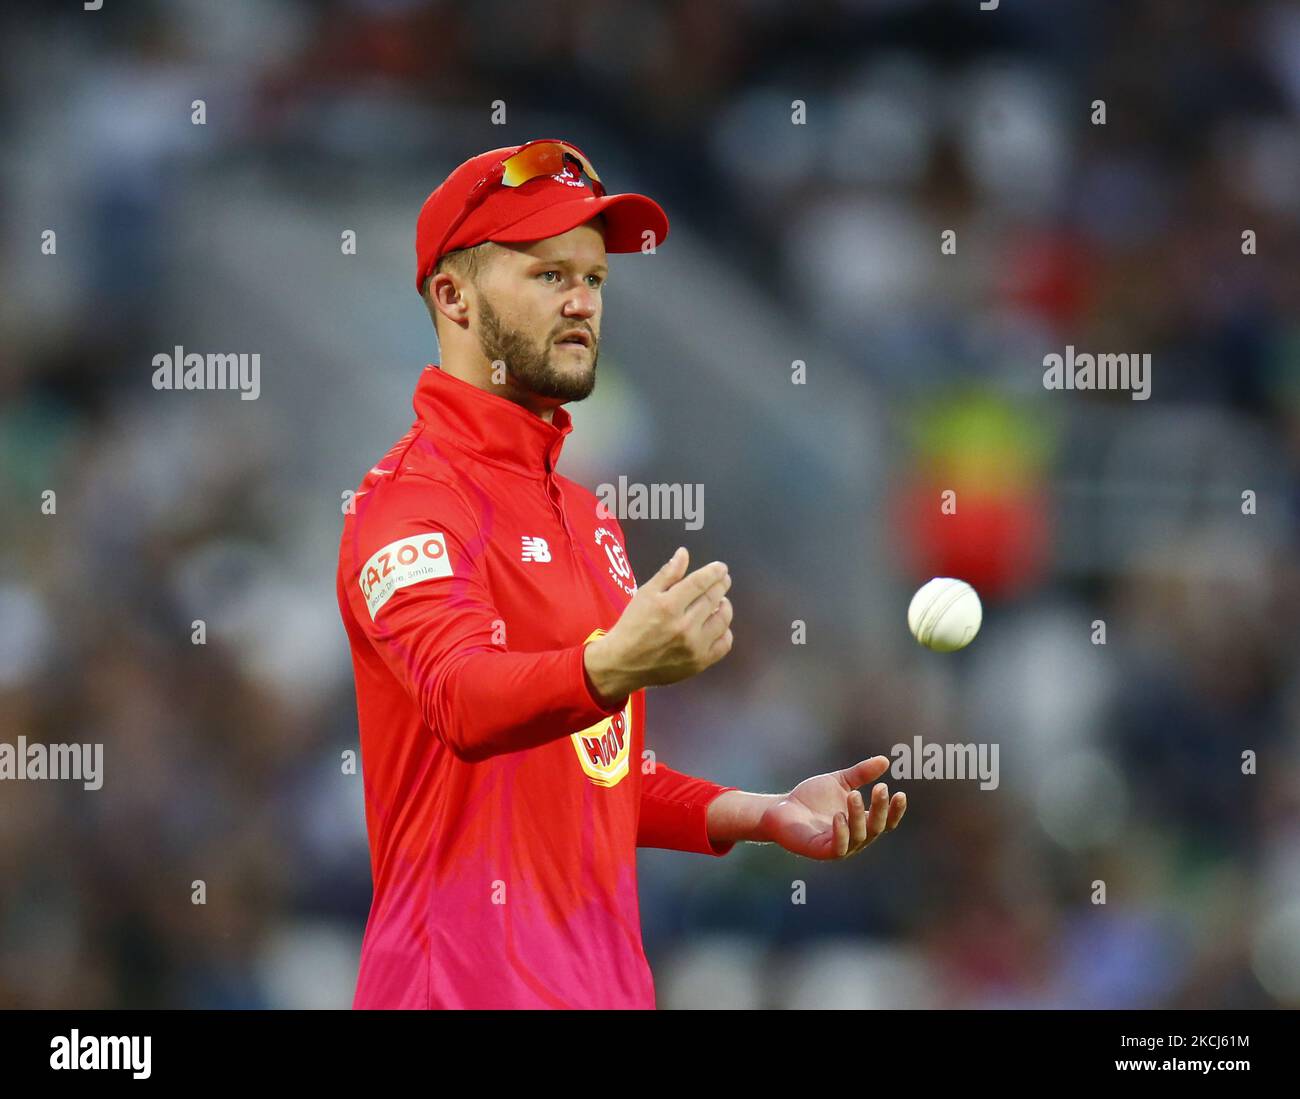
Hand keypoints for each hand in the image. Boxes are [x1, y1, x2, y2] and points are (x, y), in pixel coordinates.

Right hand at [584, 546, 732, 703]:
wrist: (623, 663)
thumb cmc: (633, 625)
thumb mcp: (644, 594)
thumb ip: (667, 574)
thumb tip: (684, 553)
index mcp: (668, 606)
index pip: (700, 583)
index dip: (714, 572)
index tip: (721, 568)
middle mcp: (684, 626)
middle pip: (712, 599)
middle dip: (721, 585)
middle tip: (723, 580)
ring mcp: (694, 646)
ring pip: (722, 621)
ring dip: (725, 606)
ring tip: (721, 601)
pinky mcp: (699, 662)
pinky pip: (723, 645)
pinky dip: (725, 632)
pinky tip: (719, 625)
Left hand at [758, 757, 906, 859]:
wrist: (782, 808)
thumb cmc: (812, 797)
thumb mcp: (839, 781)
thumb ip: (861, 773)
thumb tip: (885, 760)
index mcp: (862, 822)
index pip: (886, 821)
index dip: (895, 810)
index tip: (899, 793)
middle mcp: (855, 837)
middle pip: (876, 828)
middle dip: (880, 808)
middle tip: (881, 788)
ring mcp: (840, 846)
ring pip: (859, 836)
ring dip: (858, 815)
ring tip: (854, 795)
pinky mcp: (822, 851)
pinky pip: (838, 846)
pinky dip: (841, 832)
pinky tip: (839, 816)